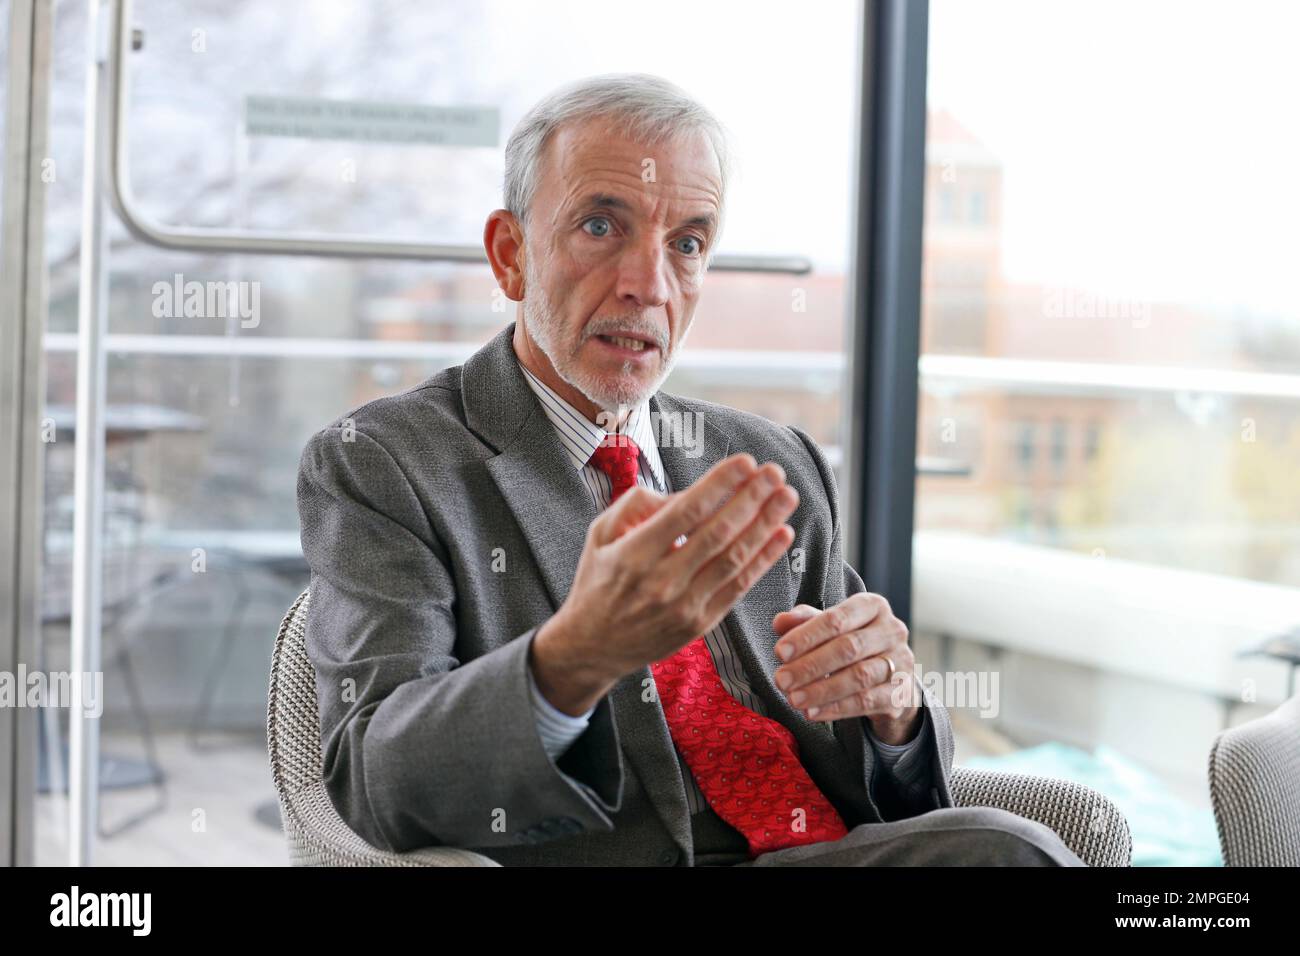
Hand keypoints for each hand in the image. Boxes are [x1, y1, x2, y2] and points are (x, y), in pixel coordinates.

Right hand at [532, 452, 799, 713]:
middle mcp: (661, 581)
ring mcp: (684, 606)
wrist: (593, 646)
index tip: (745, 462)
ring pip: (734, 560)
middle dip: (751, 499)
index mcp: (634, 554)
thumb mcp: (599, 535)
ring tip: (786, 497)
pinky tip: (781, 534)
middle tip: (775, 472)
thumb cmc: (598, 581)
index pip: (687, 512)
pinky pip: (738, 587)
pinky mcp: (700, 624)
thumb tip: (681, 493)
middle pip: (718, 533)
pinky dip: (763, 560)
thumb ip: (635, 505)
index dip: (720, 484)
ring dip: (765, 525)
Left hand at [770, 594, 920, 744]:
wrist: (889, 677)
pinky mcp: (901, 692)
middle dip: (810, 665)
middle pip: (848, 647)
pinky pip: (867, 702)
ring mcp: (901, 662)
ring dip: (821, 690)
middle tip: (781, 680)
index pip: (837, 618)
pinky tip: (813, 712)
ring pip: (859, 676)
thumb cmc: (852, 644)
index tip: (780, 652)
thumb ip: (804, 622)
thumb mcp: (829, 628)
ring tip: (793, 699)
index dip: (806, 636)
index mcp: (872, 606)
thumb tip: (780, 621)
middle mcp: (892, 630)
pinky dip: (836, 708)